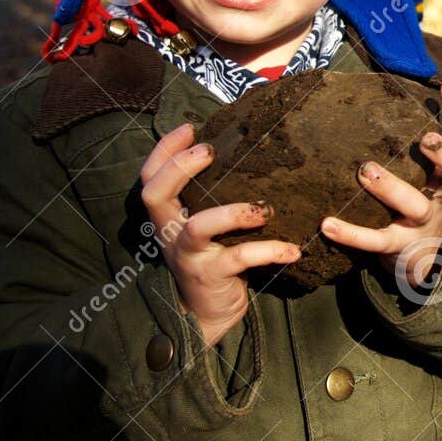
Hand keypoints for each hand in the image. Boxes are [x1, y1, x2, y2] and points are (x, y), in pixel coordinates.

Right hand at [140, 122, 301, 346]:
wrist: (207, 313)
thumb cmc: (212, 257)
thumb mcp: (203, 226)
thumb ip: (209, 196)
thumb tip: (238, 153)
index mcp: (168, 216)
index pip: (149, 177)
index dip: (164, 150)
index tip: (189, 127)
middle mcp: (171, 232)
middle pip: (155, 194)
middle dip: (180, 168)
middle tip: (211, 151)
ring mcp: (188, 255)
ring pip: (200, 226)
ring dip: (234, 212)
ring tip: (263, 209)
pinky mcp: (212, 275)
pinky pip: (239, 259)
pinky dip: (268, 251)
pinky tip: (292, 250)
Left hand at [319, 82, 441, 293]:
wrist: (415, 257)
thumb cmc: (412, 198)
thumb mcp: (419, 171)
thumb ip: (407, 140)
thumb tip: (377, 93)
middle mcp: (441, 198)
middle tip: (425, 138)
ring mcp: (421, 224)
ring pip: (416, 206)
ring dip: (392, 187)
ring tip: (365, 170)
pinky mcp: (396, 245)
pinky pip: (376, 240)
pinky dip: (352, 233)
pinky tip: (327, 224)